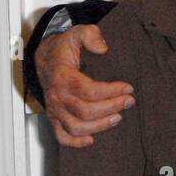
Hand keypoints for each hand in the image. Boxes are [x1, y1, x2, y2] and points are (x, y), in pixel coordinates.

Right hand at [34, 25, 133, 147]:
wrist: (45, 59)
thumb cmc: (63, 48)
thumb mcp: (77, 33)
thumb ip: (90, 35)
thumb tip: (103, 48)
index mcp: (63, 78)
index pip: (88, 90)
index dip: (110, 92)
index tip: (128, 88)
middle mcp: (57, 97)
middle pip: (85, 111)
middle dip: (111, 107)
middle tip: (129, 101)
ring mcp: (55, 110)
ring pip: (76, 127)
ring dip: (100, 126)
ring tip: (118, 117)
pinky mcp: (55, 118)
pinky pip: (62, 136)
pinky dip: (76, 142)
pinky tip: (93, 139)